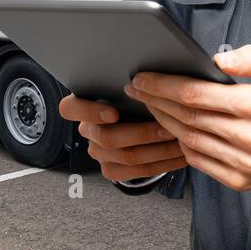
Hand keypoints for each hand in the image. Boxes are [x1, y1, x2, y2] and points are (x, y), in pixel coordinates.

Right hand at [58, 93, 186, 183]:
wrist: (135, 121)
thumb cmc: (131, 98)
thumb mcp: (126, 88)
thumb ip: (131, 85)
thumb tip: (152, 78)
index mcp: (81, 105)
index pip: (70, 109)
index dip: (91, 112)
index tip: (114, 113)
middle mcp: (87, 130)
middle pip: (107, 137)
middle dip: (142, 133)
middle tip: (167, 126)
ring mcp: (98, 152)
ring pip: (127, 156)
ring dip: (160, 149)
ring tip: (180, 139)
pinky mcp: (112, 170)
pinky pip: (138, 172)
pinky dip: (163, 163)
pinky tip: (180, 156)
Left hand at [123, 44, 250, 191]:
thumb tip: (219, 57)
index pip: (196, 94)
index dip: (163, 85)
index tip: (143, 77)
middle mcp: (248, 138)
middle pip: (186, 117)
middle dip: (155, 100)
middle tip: (136, 88)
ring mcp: (243, 163)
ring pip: (188, 140)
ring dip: (163, 122)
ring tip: (150, 105)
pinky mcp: (240, 181)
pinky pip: (199, 161)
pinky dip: (182, 143)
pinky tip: (173, 129)